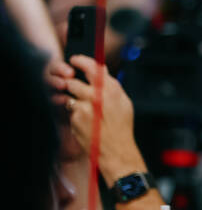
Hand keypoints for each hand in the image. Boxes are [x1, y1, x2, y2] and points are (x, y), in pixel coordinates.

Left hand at [47, 56, 141, 182]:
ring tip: (86, 109)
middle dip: (74, 85)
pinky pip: (70, 111)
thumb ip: (111, 84)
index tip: (75, 60)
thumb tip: (100, 70)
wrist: (115, 148)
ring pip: (69, 96)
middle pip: (73, 81)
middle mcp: (95, 96)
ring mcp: (83, 107)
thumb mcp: (123, 101)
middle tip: (78, 89)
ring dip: (74, 100)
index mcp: (110, 89)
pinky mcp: (75, 118)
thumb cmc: (122, 127)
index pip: (90, 67)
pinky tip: (86, 121)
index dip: (80, 61)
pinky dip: (75, 113)